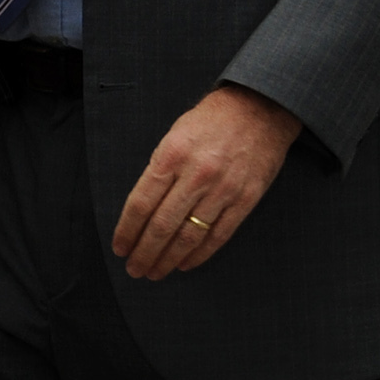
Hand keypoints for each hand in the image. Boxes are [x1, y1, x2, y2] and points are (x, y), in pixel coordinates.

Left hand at [113, 84, 302, 280]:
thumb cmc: (210, 120)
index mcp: (171, 156)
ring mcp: (223, 189)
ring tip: (155, 272)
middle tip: (134, 269)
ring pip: (189, 235)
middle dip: (144, 252)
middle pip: (162, 225)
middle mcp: (196, 175)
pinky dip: (200, 254)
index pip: (141, 203)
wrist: (260, 107)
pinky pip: (219, 235)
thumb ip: (159, 170)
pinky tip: (185, 264)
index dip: (127, 230)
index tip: (120, 248)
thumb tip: (142, 210)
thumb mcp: (174, 134)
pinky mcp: (246, 199)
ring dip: (168, 259)